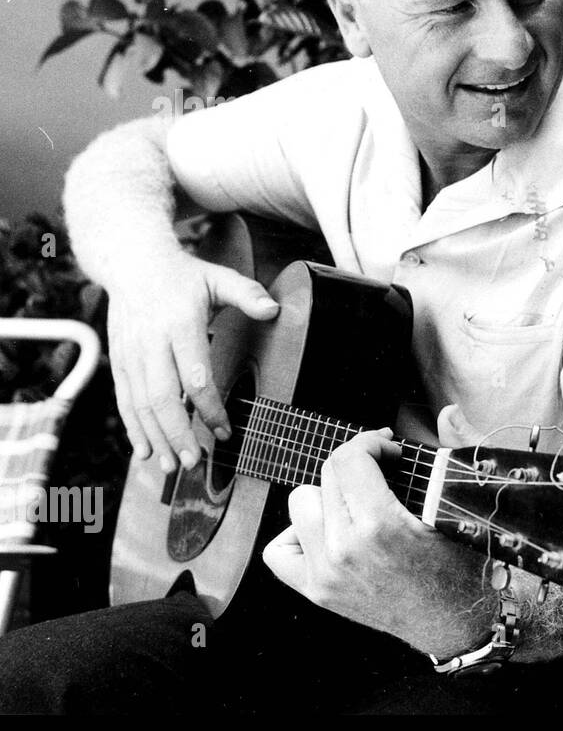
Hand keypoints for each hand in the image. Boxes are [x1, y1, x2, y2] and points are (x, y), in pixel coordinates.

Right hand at [107, 253, 278, 471]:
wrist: (132, 263)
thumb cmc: (183, 276)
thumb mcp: (218, 277)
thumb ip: (247, 294)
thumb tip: (274, 310)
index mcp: (179, 324)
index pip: (195, 375)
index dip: (209, 407)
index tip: (225, 430)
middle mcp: (151, 343)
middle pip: (162, 397)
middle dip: (177, 433)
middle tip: (194, 461)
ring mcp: (131, 354)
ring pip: (139, 405)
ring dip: (156, 438)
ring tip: (173, 466)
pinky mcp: (120, 361)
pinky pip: (125, 401)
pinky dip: (134, 428)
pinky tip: (146, 451)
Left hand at [262, 429, 478, 652]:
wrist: (455, 622)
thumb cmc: (462, 568)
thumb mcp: (460, 507)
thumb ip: (457, 449)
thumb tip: (448, 412)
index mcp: (380, 525)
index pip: (348, 458)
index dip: (370, 443)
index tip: (389, 450)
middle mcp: (344, 550)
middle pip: (327, 475)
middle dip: (356, 465)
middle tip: (382, 473)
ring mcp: (325, 573)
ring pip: (300, 503)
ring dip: (327, 496)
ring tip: (356, 503)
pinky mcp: (316, 591)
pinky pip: (279, 550)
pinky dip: (297, 535)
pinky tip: (327, 531)